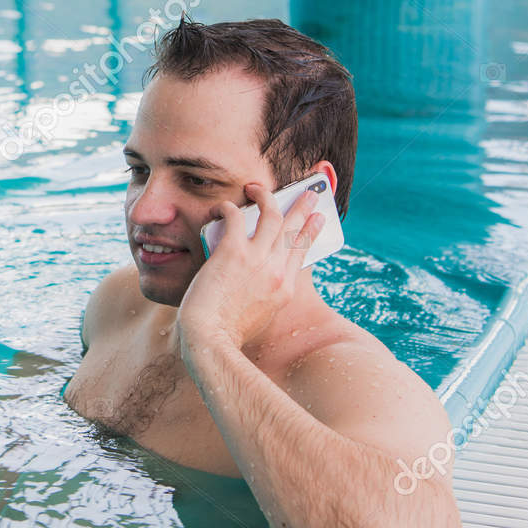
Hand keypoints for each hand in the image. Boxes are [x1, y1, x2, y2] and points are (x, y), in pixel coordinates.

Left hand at [176, 181, 323, 358]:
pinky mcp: (234, 252)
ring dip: (266, 196)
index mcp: (285, 289)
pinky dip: (228, 208)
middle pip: (294, 229)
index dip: (309, 231)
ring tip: (257, 188)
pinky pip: (236, 217)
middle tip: (308, 194)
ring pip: (272, 215)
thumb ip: (264, 295)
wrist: (211, 339)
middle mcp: (277, 271)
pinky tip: (222, 206)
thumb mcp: (260, 317)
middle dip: (302, 207)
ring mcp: (257, 260)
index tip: (316, 219)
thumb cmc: (226, 334)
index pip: (301, 252)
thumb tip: (256, 279)